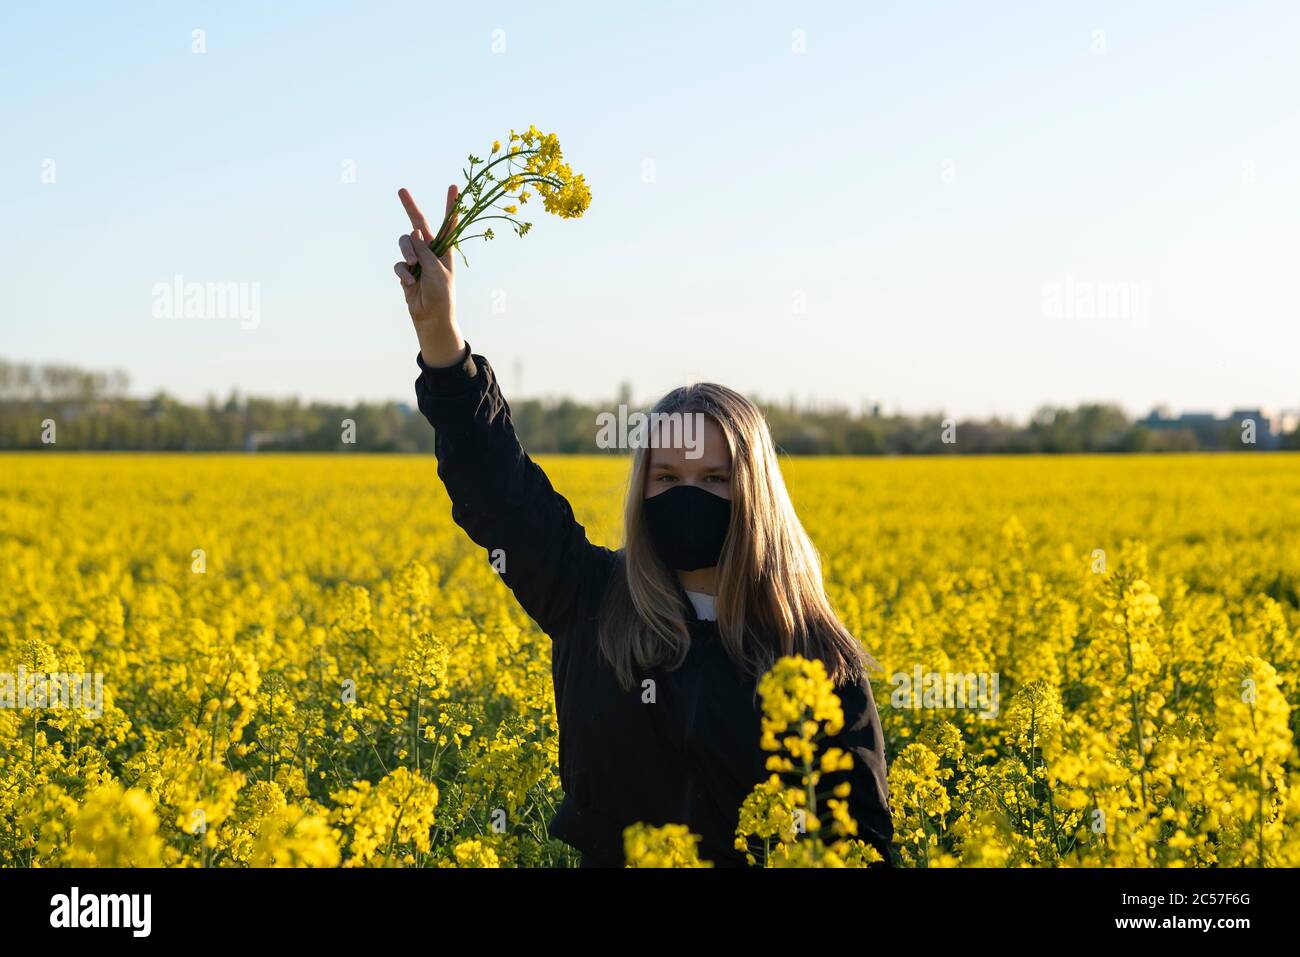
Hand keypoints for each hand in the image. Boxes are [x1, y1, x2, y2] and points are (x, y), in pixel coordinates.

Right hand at [394, 185, 464, 365]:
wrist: (431, 317)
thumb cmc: (441, 295)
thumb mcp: (437, 270)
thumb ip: (425, 249)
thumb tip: (415, 231)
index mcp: (446, 249)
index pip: (449, 223)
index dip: (451, 205)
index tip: (454, 187)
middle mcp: (431, 250)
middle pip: (419, 223)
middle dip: (410, 207)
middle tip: (401, 190)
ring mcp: (417, 259)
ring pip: (404, 243)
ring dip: (407, 252)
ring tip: (413, 266)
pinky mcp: (405, 270)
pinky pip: (399, 263)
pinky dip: (403, 272)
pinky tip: (410, 282)